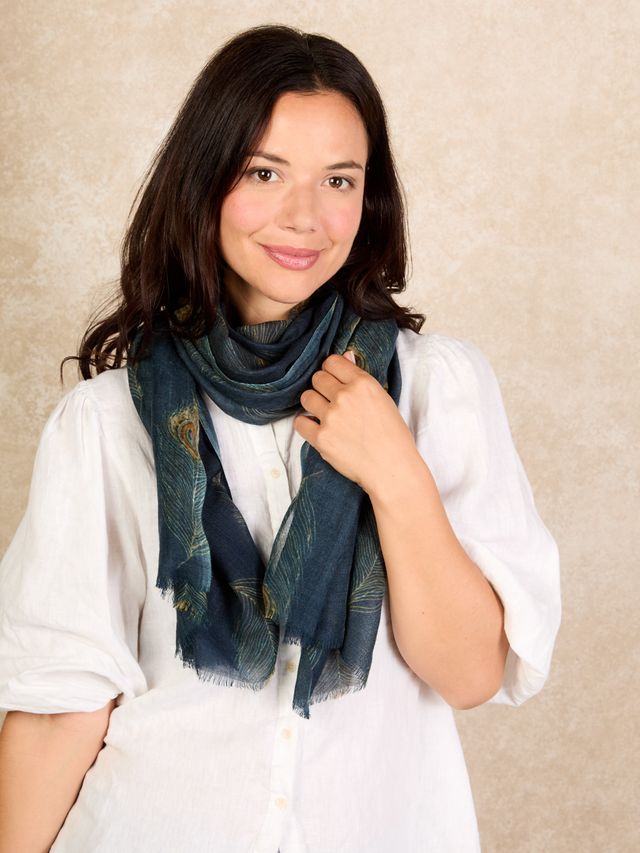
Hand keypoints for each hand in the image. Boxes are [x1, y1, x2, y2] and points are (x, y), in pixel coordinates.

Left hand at [293, 351, 419, 494]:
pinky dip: (306, 426)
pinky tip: (318, 430)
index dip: (332, 371)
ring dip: (313, 404)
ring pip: (306, 397)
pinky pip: (300, 423)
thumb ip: (360, 379)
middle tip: (331, 401)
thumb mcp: (382, 399)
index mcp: (363, 384)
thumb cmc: (392, 435)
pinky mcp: (321, 438)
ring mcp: (331, 417)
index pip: (332, 362)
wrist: (392, 468)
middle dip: (322, 387)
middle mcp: (345, 397)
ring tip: (325, 416)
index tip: (334, 381)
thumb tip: (345, 355)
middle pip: (317, 378)